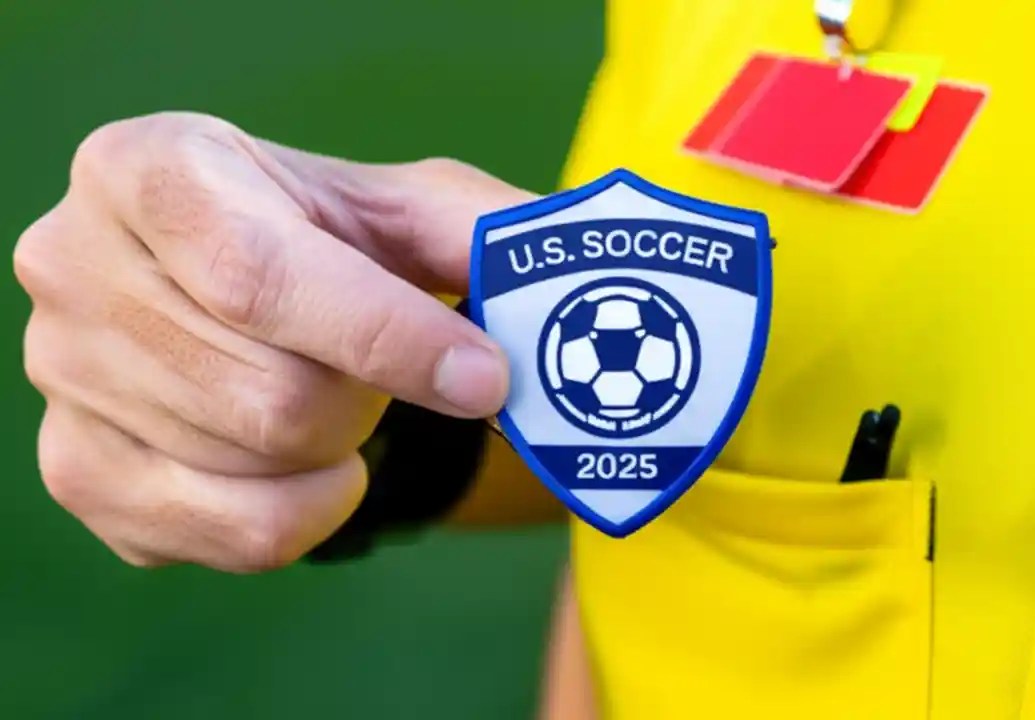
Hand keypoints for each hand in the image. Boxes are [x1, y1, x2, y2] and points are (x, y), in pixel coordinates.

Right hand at [15, 112, 532, 571]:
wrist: (244, 288)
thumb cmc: (332, 239)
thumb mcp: (411, 211)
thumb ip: (488, 233)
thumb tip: (570, 288)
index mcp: (152, 171)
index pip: (262, 277)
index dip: (388, 339)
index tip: (486, 378)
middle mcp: (76, 267)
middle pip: (271, 396)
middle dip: (370, 398)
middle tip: (385, 369)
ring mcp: (62, 377)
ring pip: (257, 468)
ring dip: (342, 447)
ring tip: (336, 395)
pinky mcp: (79, 470)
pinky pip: (231, 537)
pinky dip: (310, 512)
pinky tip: (312, 461)